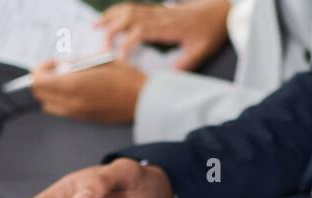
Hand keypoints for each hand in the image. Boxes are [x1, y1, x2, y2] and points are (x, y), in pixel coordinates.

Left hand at [30, 59, 146, 124]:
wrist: (144, 101)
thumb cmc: (126, 76)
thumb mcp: (100, 60)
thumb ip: (76, 62)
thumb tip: (60, 65)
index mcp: (75, 85)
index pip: (38, 81)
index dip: (40, 69)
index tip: (53, 62)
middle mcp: (72, 102)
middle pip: (40, 95)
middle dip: (43, 80)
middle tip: (58, 70)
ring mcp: (78, 114)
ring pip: (49, 105)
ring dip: (51, 92)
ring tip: (67, 81)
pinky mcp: (85, 120)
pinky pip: (62, 111)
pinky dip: (61, 100)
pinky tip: (76, 91)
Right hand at [99, 0, 230, 71]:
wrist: (217, 11)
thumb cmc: (209, 32)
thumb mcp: (201, 50)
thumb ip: (185, 63)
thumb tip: (170, 77)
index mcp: (167, 28)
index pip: (141, 32)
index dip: (127, 43)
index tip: (119, 57)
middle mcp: (158, 17)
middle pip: (129, 19)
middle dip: (112, 31)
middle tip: (101, 48)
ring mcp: (156, 11)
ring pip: (128, 10)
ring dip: (110, 17)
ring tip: (95, 27)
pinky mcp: (155, 9)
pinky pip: (132, 7)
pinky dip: (117, 11)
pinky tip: (108, 18)